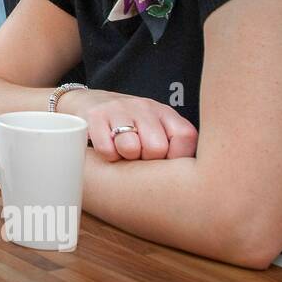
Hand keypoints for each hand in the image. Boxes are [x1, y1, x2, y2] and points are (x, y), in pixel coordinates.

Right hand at [56, 88, 196, 161]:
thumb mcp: (156, 129)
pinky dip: (107, 156)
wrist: (89, 102)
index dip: (177, 158)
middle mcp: (145, 107)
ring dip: (125, 157)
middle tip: (138, 158)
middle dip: (146, 160)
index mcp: (165, 113)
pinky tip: (107, 149)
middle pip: (156, 148)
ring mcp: (119, 109)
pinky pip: (106, 149)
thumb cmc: (130, 126)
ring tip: (122, 153)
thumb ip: (175, 147)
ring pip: (130, 147)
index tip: (164, 163)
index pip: (186, 138)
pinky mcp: (96, 116)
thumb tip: (191, 180)